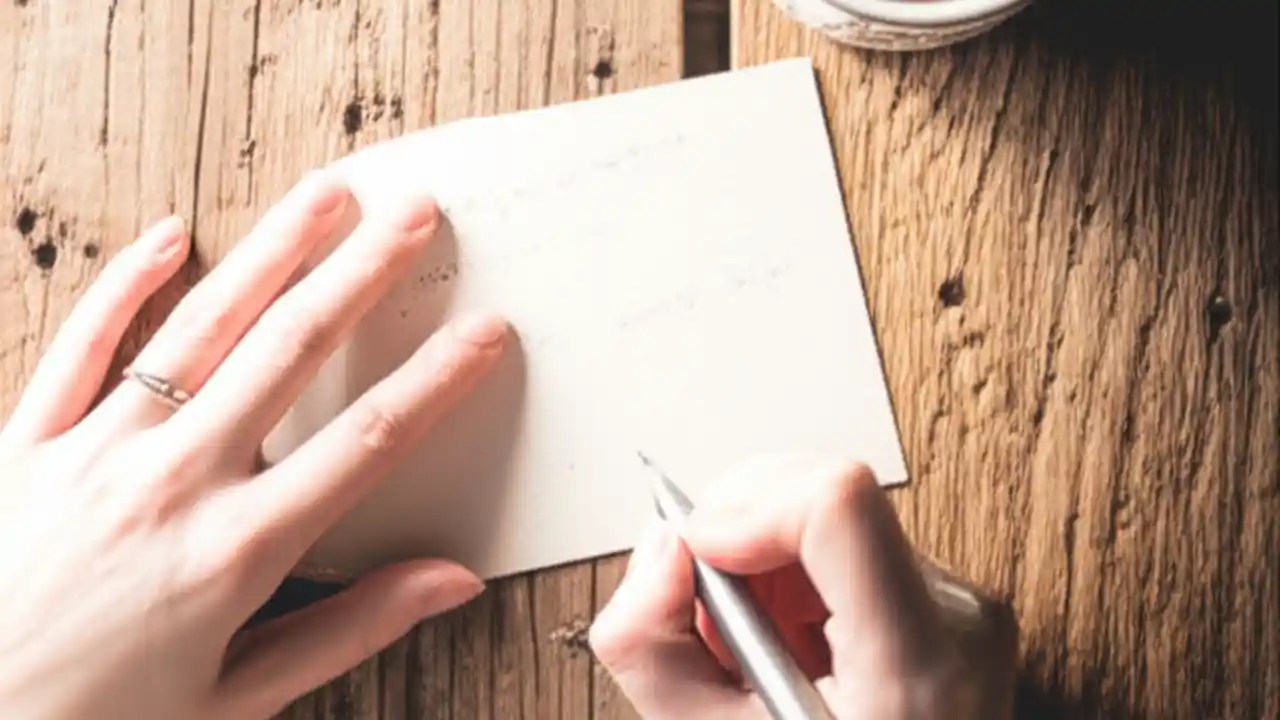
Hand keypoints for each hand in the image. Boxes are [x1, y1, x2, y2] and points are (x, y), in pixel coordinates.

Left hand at [0, 173, 506, 718]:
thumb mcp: (237, 701)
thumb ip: (349, 629)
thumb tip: (448, 581)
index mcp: (235, 552)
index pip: (366, 443)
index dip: (436, 381)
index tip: (483, 334)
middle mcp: (172, 484)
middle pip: (290, 353)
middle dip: (363, 274)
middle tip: (413, 216)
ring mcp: (94, 454)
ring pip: (200, 328)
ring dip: (272, 253)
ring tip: (325, 196)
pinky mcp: (26, 445)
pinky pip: (83, 345)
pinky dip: (126, 284)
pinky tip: (170, 234)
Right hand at [590, 456, 1017, 718]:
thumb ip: (653, 648)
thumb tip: (662, 548)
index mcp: (910, 667)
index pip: (838, 504)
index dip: (745, 509)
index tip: (700, 551)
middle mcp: (955, 620)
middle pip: (825, 490)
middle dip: (736, 534)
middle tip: (709, 610)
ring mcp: (961, 607)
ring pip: (828, 511)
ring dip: (758, 561)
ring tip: (751, 646)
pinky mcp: (949, 603)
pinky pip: (850, 543)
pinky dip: (790, 577)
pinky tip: (785, 645)